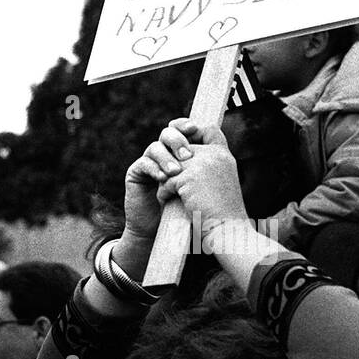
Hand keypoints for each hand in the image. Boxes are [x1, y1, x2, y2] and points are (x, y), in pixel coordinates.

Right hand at [123, 119, 201, 245]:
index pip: (182, 131)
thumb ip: (206, 169)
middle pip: (169, 134)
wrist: (164, 234)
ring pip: (155, 147)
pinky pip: (143, 163)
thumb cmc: (186, 212)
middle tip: (187, 155)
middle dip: (178, 140)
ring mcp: (150, 163)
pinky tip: (163, 178)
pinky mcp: (136, 174)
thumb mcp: (201, 188)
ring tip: (175, 172)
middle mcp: (165, 155)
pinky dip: (154, 168)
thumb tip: (222, 150)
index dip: (186, 124)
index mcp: (181, 154)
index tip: (194, 127)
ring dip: (166, 157)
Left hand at [160, 122, 248, 244]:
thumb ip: (209, 166)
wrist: (228, 231)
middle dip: (173, 167)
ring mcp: (202, 164)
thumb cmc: (224, 214)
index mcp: (224, 155)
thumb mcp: (222, 182)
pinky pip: (166, 181)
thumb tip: (184, 158)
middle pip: (183, 149)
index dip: (194, 132)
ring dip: (166, 181)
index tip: (183, 148)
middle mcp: (215, 155)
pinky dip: (164, 193)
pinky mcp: (188, 178)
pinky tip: (169, 203)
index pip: (209, 130)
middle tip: (173, 186)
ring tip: (170, 196)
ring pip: (171, 165)